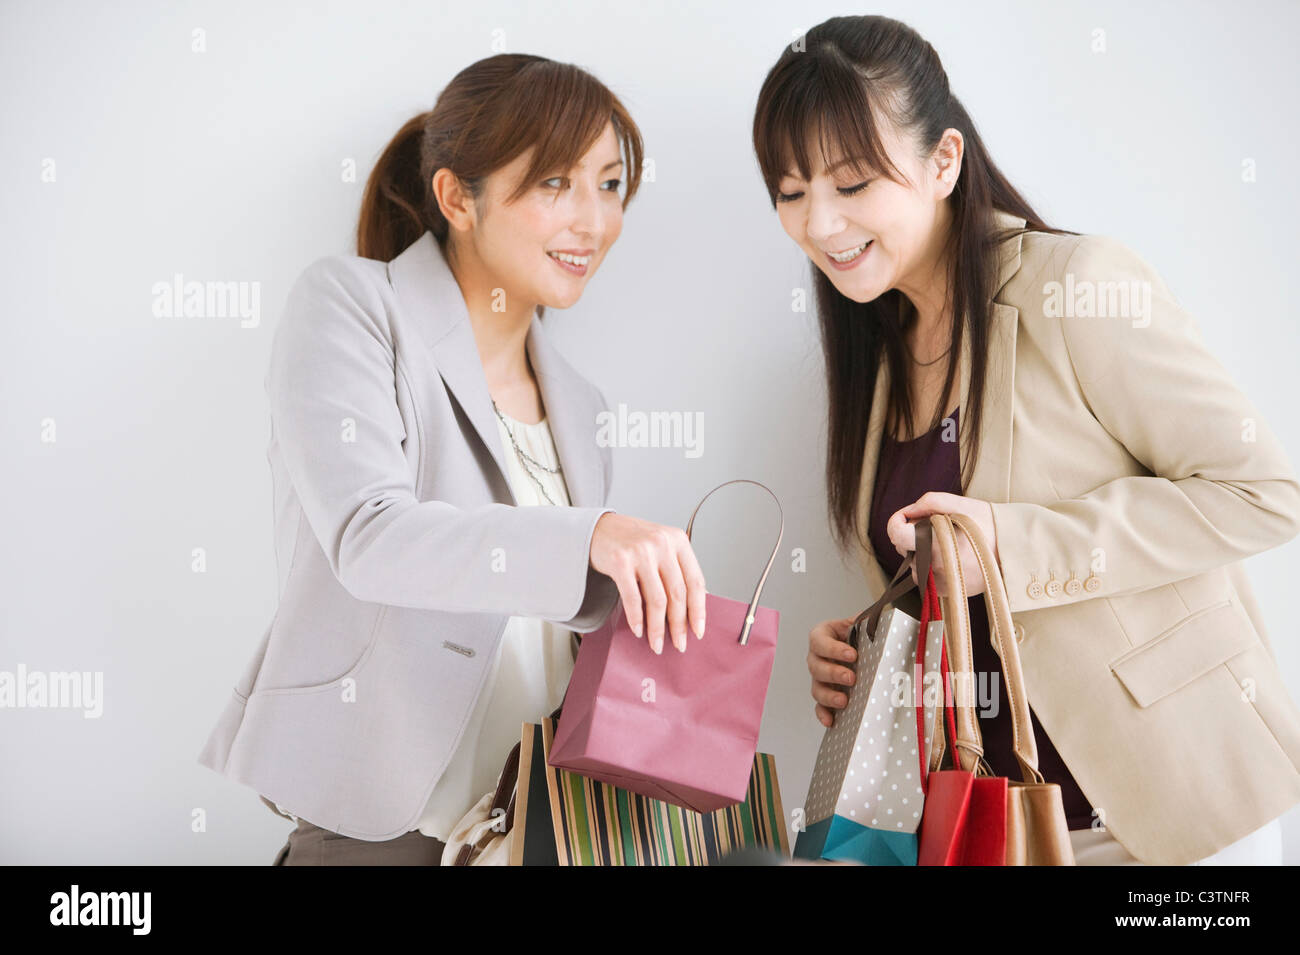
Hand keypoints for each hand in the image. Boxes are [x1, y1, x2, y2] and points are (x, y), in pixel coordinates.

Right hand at [588, 512, 706, 654]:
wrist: (599, 529)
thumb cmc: (632, 542)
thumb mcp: (661, 548)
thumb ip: (677, 570)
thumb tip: (693, 607)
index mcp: (678, 540)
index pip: (696, 581)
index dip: (699, 610)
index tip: (698, 631)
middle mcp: (662, 544)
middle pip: (677, 593)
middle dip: (679, 624)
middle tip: (679, 644)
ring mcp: (641, 552)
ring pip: (657, 600)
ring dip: (658, 628)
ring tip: (656, 643)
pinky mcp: (620, 562)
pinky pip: (633, 598)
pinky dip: (637, 619)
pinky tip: (638, 630)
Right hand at [807, 617, 857, 727]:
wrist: (857, 646)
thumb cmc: (855, 635)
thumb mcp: (857, 624)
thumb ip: (863, 621)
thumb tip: (875, 620)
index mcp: (821, 636)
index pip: (820, 642)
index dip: (834, 649)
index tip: (853, 654)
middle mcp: (816, 657)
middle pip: (816, 667)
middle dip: (834, 673)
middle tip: (851, 678)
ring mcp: (818, 678)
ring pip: (816, 688)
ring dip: (829, 696)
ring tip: (844, 701)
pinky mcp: (824, 694)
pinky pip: (819, 706)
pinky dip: (823, 714)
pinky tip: (831, 720)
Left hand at [885, 491, 1000, 597]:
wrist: (1015, 552)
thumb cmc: (989, 525)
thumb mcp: (960, 504)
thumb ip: (929, 502)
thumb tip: (907, 512)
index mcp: (935, 542)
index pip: (896, 535)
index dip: (896, 522)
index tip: (906, 517)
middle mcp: (934, 566)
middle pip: (904, 548)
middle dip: (913, 535)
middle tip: (937, 527)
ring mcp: (940, 582)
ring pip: (914, 564)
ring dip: (922, 552)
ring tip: (947, 543)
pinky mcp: (946, 592)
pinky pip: (926, 578)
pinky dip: (931, 566)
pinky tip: (951, 557)